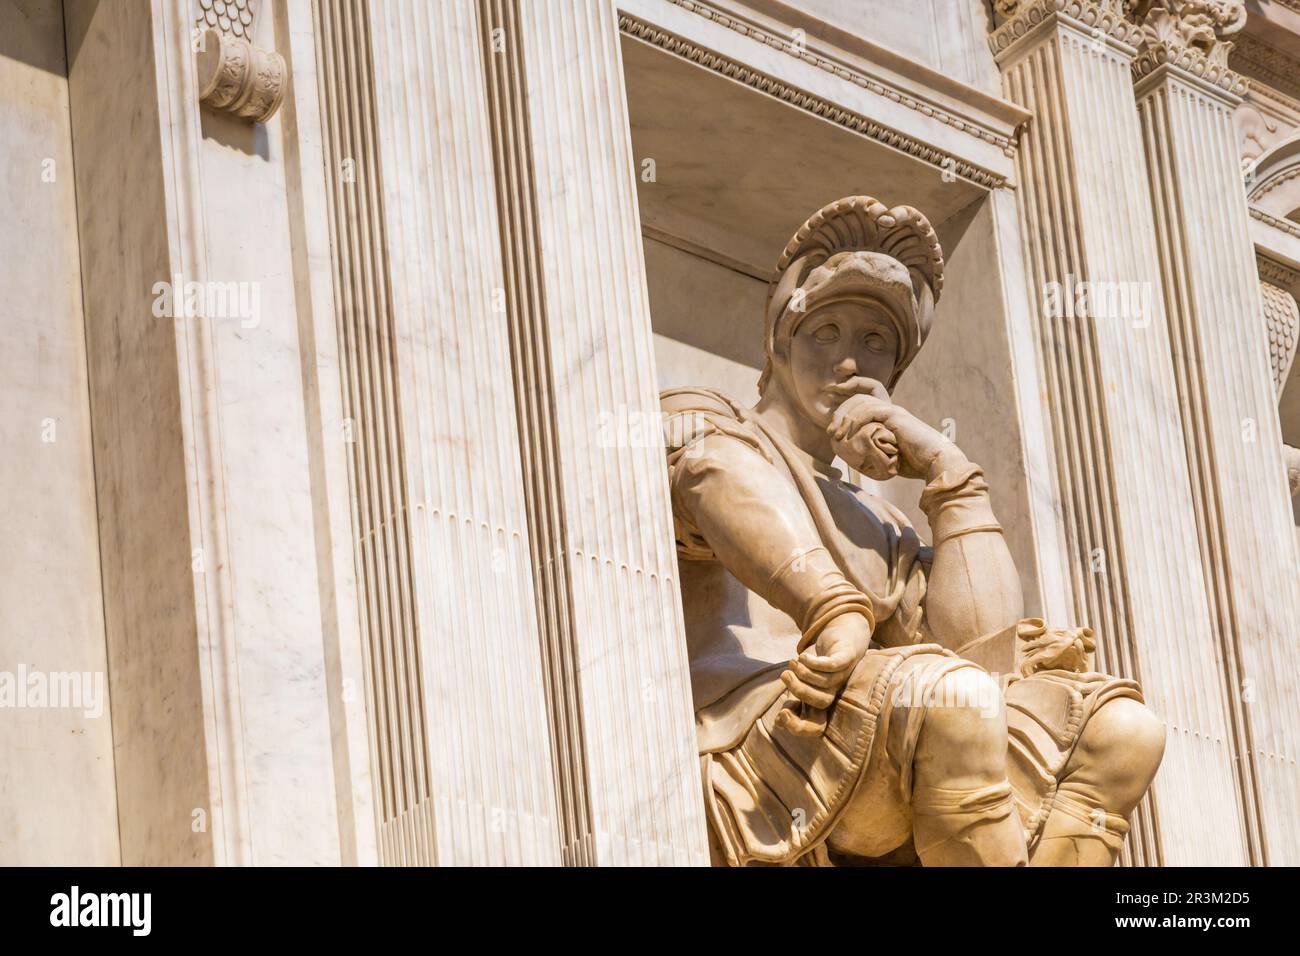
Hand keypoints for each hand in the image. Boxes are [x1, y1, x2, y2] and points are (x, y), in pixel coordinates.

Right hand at [776, 611, 871, 735]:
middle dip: (799, 690)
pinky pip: (835, 664)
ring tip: (793, 662)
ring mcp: (843, 674)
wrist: (843, 635)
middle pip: (822, 702)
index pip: (817, 726)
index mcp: (823, 701)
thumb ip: (794, 699)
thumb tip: (779, 721)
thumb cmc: (819, 662)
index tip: (781, 714)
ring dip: (804, 673)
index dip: (799, 727)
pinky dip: (816, 663)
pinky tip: (803, 658)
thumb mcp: (803, 681)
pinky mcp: (847, 657)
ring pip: (826, 683)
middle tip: (784, 675)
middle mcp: (835, 691)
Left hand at [828, 383, 966, 480]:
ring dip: (844, 417)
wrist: (935, 463)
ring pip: (862, 402)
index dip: (845, 411)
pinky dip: (855, 420)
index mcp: (887, 418)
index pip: (862, 403)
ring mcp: (893, 411)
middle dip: (840, 411)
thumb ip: (868, 451)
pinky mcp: (896, 415)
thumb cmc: (912, 464)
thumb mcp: (883, 457)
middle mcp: (890, 411)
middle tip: (831, 430)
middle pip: (859, 398)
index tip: (833, 429)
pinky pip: (870, 410)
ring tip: (836, 434)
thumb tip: (847, 454)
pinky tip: (847, 432)